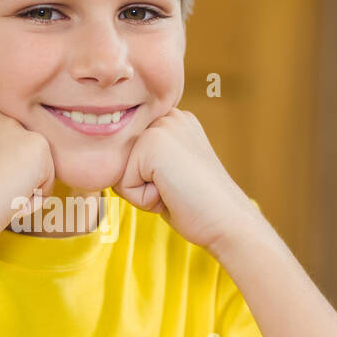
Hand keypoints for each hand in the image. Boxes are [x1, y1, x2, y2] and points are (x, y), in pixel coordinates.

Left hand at [113, 107, 260, 253]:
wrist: (228, 221)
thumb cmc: (199, 206)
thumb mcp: (169, 173)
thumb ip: (144, 161)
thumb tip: (109, 163)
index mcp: (174, 120)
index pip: (131, 155)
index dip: (148, 181)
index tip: (181, 183)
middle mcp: (168, 116)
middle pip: (121, 162)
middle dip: (142, 186)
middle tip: (178, 189)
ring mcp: (161, 126)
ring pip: (120, 172)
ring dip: (141, 193)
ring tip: (175, 191)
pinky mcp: (152, 143)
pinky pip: (123, 185)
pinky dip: (142, 200)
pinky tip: (172, 193)